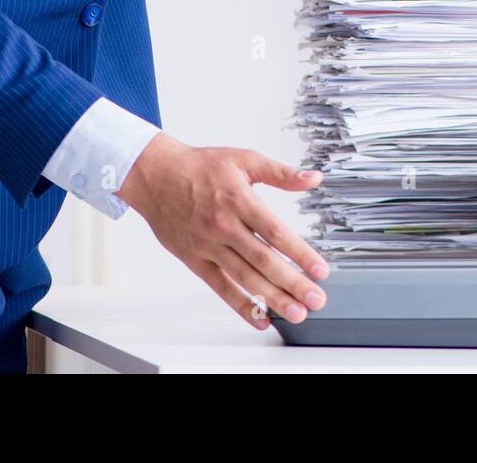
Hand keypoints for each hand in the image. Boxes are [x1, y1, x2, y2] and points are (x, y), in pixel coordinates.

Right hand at [115, 132, 328, 330]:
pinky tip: (261, 318)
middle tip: (316, 299)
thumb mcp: (243, 159)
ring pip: (245, 278)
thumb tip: (312, 178)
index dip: (301, 253)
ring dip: (273, 298)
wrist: (156, 176)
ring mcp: (209, 246)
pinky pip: (221, 287)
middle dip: (293, 283)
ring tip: (296, 313)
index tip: (321, 270)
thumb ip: (280, 173)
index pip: (276, 232)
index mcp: (239, 200)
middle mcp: (225, 226)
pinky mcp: (196, 260)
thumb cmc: (199, 166)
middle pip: (264, 260)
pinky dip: (241, 306)